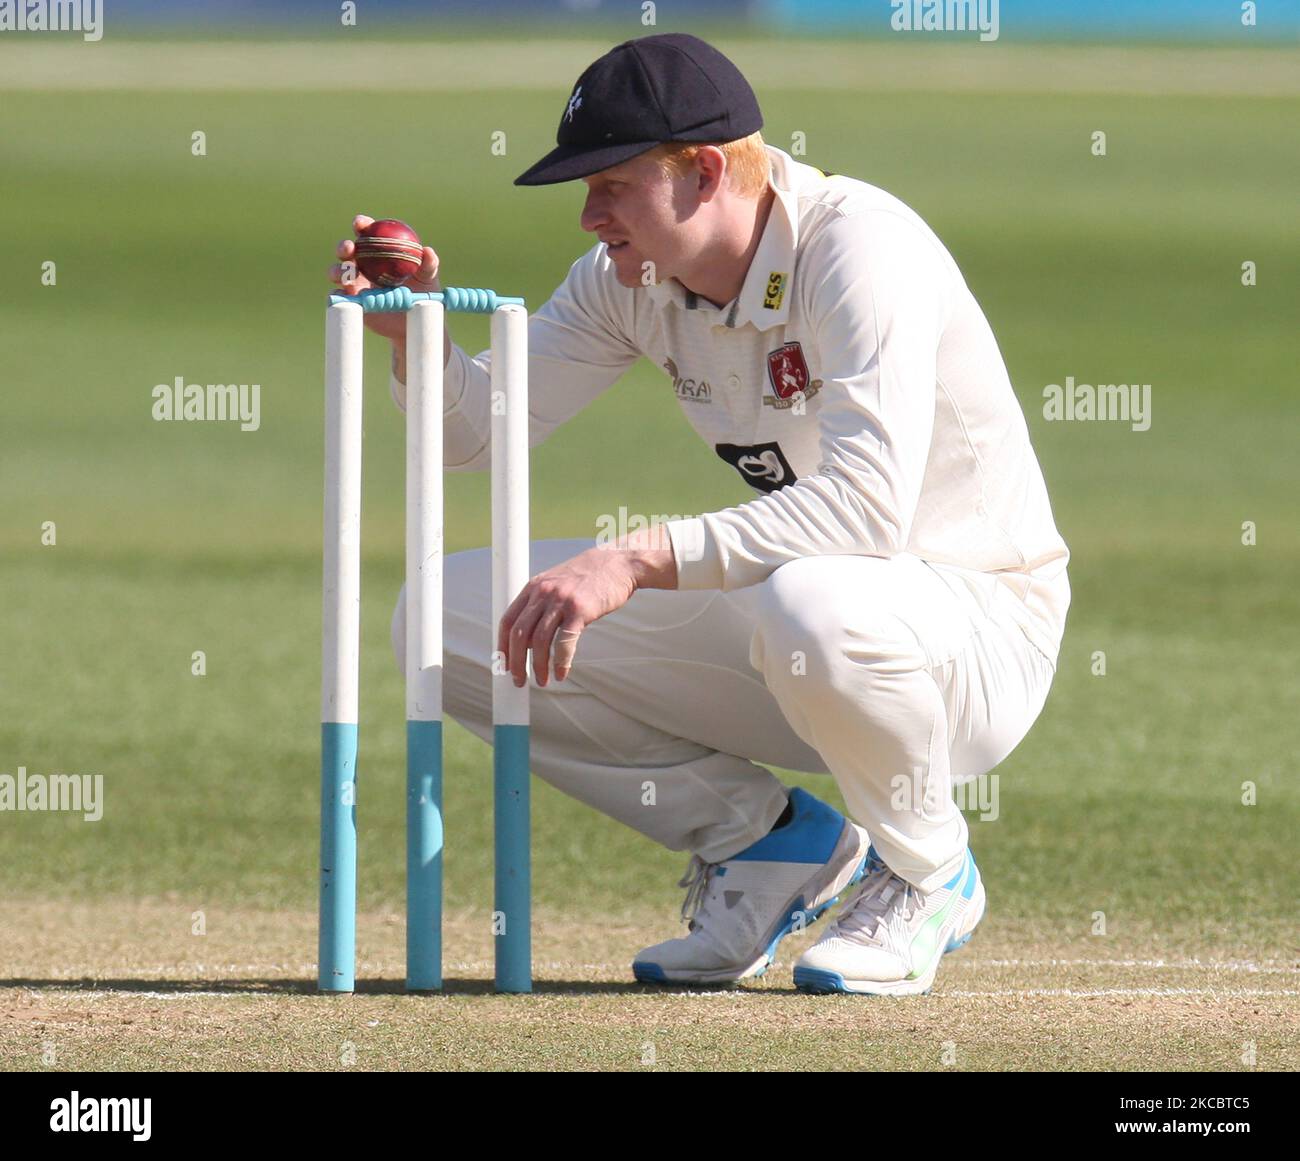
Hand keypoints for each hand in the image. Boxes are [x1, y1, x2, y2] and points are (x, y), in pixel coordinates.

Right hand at [328, 214, 441, 343]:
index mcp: (378, 252)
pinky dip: (337, 293)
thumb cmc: (422, 294)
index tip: (360, 224)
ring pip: (338, 272)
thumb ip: (429, 265)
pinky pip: (340, 296)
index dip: (361, 225)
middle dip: (344, 246)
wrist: (414, 321)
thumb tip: (427, 251)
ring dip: (337, 270)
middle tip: (349, 248)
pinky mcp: (351, 301)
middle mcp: (362, 265)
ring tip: (347, 275)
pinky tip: (343, 293)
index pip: (367, 234)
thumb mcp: (428, 279)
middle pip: (346, 251)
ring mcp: (355, 283)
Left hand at [497, 547, 640, 686]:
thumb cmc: (589, 577)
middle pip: (519, 634)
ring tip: (542, 681)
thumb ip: (540, 606)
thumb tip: (529, 640)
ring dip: (538, 666)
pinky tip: (562, 673)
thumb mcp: (557, 584)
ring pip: (539, 642)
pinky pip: (564, 643)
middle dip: (516, 662)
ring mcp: (561, 601)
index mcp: (534, 587)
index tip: (504, 664)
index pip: (507, 621)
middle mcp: (543, 593)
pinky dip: (561, 662)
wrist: (617, 563)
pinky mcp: (580, 610)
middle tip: (519, 680)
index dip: (502, 646)